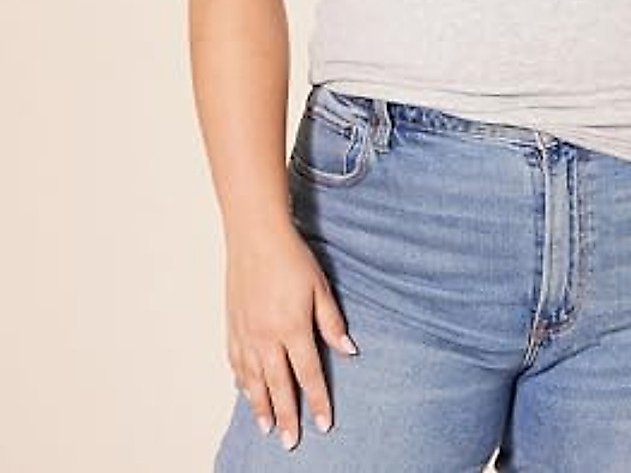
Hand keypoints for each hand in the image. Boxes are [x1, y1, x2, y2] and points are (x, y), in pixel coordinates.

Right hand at [224, 221, 358, 451]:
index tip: (324, 425)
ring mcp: (246, 334)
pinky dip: (242, 382)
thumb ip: (332, 322)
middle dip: (287, 416)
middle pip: (278, 386)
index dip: (318, 401)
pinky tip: (246, 392)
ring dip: (260, 406)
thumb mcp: (321, 288)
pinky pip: (236, 363)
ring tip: (267, 428)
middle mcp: (266, 337)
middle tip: (291, 442)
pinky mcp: (232, 326)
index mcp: (292, 328)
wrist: (255, 237)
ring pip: (253, 381)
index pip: (308, 374)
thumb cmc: (292, 258)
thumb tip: (348, 350)